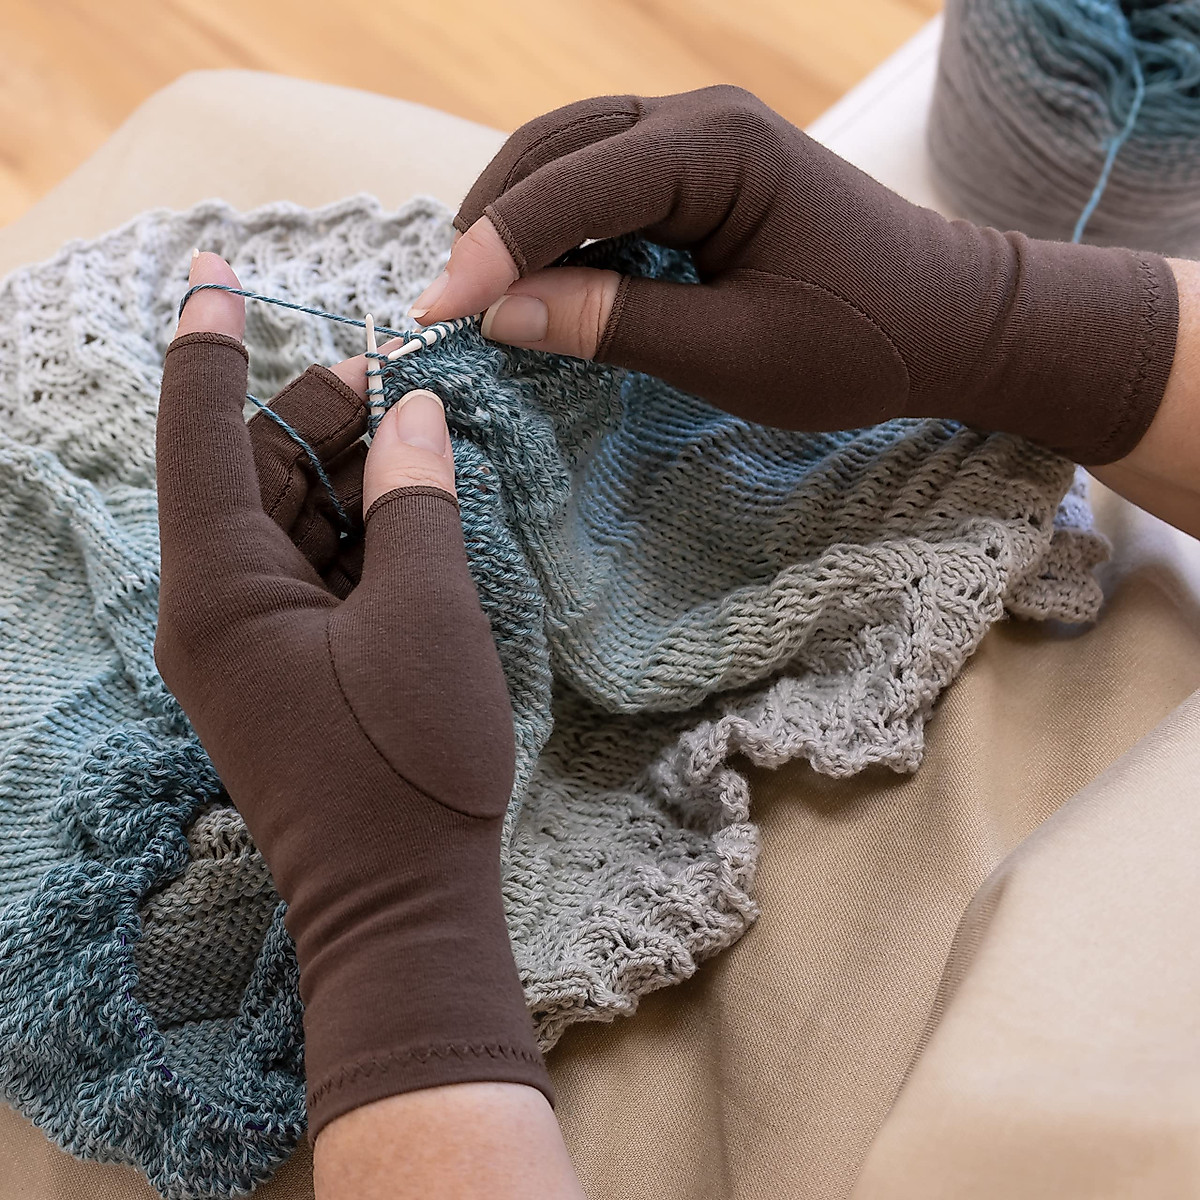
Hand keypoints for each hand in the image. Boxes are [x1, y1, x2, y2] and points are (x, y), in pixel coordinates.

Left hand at [156, 253, 551, 1142]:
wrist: (401, 901)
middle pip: (251, 475)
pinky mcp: (286, 671)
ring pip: (286, 523)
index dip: (210, 347)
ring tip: (412, 434)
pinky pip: (310, 574)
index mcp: (220, 588)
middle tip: (390, 372)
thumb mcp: (426, 613)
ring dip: (344, 474)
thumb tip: (413, 417)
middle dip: (314, 415)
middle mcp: (215, 609)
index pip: (202, 437)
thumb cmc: (411, 758)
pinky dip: (355, 533)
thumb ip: (414, 503)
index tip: (220, 272)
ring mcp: (249, 645)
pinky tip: (410, 510)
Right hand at [411, 85, 1178, 465]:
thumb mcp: (731, 354)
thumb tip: (503, 313)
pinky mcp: (704, 168)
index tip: (434, 315)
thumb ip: (614, 325)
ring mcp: (702, 136)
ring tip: (482, 294)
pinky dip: (563, 227)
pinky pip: (607, 182)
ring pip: (573, 156)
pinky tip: (544, 277)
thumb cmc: (858, 343)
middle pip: (556, 147)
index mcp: (716, 150)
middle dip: (494, 223)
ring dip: (520, 220)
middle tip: (450, 306)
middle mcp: (701, 119)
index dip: (493, 250)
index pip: (571, 183)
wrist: (950, 321)